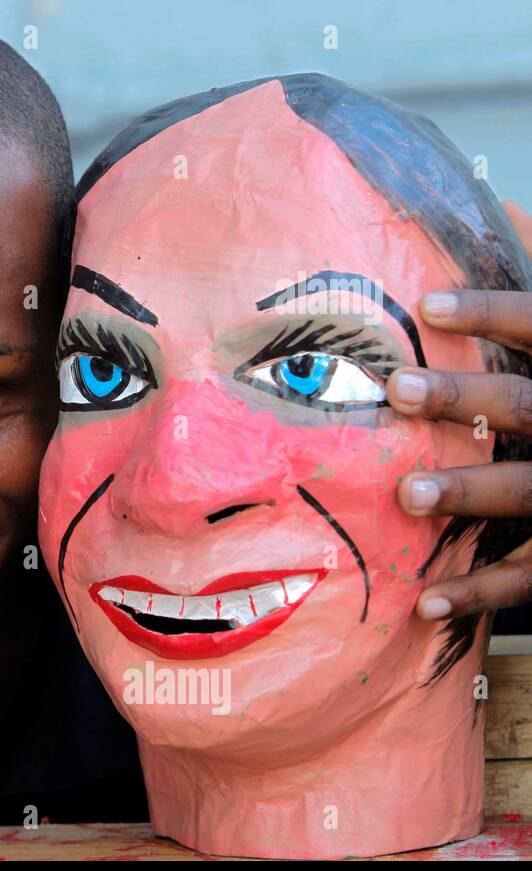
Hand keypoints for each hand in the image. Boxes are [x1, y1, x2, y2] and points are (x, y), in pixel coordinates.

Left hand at [387, 201, 531, 619]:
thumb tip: (515, 223)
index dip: (495, 313)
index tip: (429, 305)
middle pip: (531, 406)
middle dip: (466, 401)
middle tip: (400, 390)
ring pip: (531, 492)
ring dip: (469, 492)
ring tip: (406, 493)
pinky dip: (485, 592)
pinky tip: (426, 599)